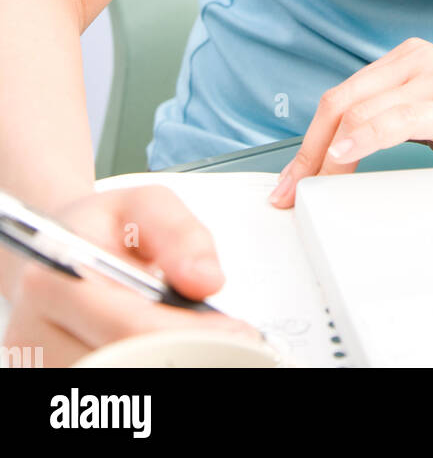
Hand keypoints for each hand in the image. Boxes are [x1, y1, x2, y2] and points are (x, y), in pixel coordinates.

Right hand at [1, 186, 263, 366]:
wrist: (65, 248)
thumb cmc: (103, 229)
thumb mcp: (146, 205)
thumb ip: (179, 233)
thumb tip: (204, 279)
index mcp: (54, 276)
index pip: (126, 324)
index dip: (184, 332)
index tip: (230, 332)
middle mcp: (36, 330)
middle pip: (123, 363)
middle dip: (182, 353)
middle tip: (225, 342)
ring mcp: (42, 364)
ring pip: (117, 382)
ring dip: (165, 363)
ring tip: (190, 340)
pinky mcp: (55, 380)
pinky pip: (110, 393)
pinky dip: (149, 370)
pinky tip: (165, 351)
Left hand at [268, 37, 432, 207]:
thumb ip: (395, 123)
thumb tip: (347, 154)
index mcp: (408, 59)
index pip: (341, 97)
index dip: (308, 140)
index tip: (292, 178)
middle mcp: (415, 59)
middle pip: (340, 102)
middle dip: (307, 151)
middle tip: (288, 192)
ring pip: (360, 110)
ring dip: (326, 154)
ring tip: (311, 187)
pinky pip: (396, 118)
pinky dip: (363, 137)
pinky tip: (346, 156)